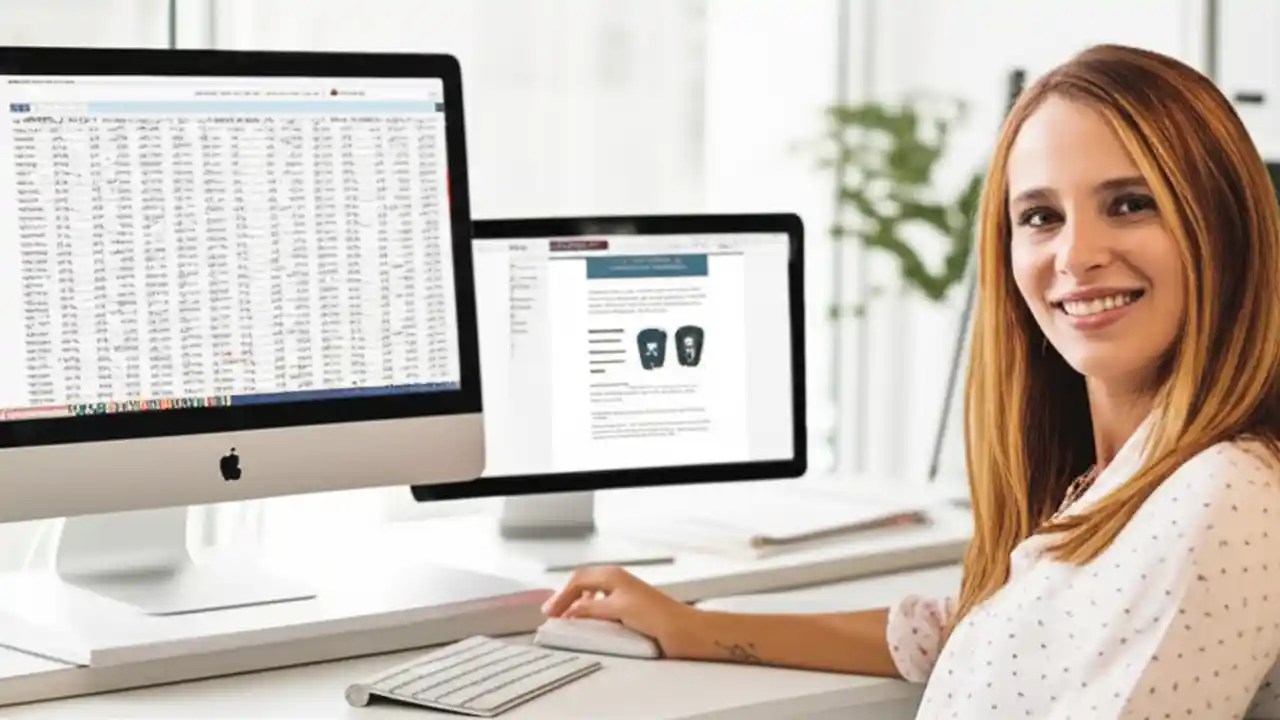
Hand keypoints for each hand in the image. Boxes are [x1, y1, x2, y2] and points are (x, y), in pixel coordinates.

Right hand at [541, 565, 697, 656]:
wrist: (682, 631)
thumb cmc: (655, 616)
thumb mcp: (617, 609)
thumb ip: (591, 609)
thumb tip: (569, 611)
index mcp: (613, 575)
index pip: (578, 580)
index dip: (561, 596)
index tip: (550, 613)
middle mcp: (616, 581)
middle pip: (582, 583)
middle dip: (565, 597)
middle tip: (552, 614)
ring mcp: (622, 593)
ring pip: (590, 593)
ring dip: (576, 603)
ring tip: (565, 618)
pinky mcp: (627, 608)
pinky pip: (600, 604)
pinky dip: (588, 610)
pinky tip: (586, 622)